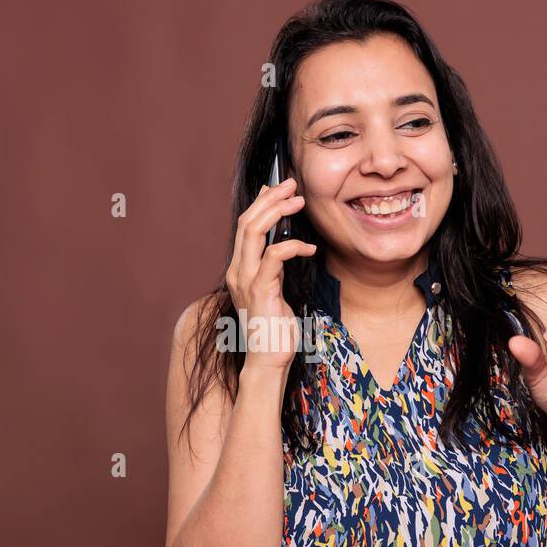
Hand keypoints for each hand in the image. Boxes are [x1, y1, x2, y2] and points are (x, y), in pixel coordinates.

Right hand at [225, 178, 316, 373]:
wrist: (267, 361)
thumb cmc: (275, 330)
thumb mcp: (274, 291)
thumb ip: (274, 268)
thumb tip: (282, 243)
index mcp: (239, 270)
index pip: (244, 226)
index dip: (260, 203)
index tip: (277, 188)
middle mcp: (237, 272)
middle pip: (246, 221)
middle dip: (270, 198)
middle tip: (292, 185)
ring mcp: (246, 281)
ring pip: (252, 231)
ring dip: (277, 211)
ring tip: (298, 201)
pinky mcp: (260, 290)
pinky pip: (274, 256)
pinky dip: (292, 246)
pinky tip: (309, 248)